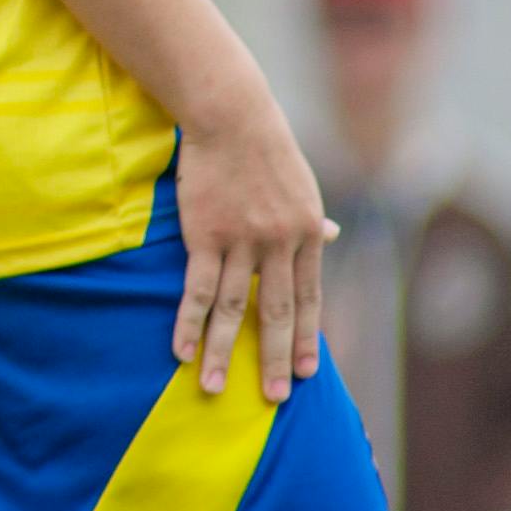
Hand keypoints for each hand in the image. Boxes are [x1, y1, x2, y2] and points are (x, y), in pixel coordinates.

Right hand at [172, 96, 331, 402]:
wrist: (231, 114)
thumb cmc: (266, 146)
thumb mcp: (301, 184)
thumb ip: (309, 219)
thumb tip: (331, 234)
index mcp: (305, 234)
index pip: (307, 299)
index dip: (304, 338)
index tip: (304, 373)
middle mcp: (278, 244)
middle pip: (274, 314)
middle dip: (272, 360)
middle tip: (272, 397)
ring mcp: (241, 241)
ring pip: (230, 310)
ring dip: (220, 353)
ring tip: (212, 388)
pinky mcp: (204, 235)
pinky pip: (196, 288)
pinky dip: (187, 323)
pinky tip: (180, 351)